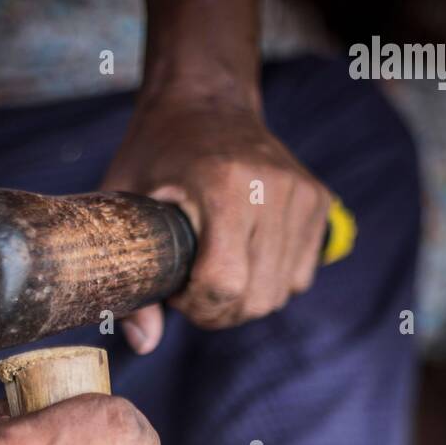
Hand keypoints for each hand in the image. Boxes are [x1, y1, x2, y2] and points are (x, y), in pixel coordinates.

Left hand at [102, 93, 332, 351]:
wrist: (206, 100)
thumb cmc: (158, 153)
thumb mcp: (127, 205)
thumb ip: (135, 278)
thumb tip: (143, 344)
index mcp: (225, 185)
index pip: (224, 283)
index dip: (196, 304)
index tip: (177, 287)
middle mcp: (272, 188)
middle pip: (255, 298)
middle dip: (219, 310)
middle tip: (193, 286)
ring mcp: (302, 194)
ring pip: (280, 294)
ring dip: (245, 299)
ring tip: (217, 271)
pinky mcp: (318, 202)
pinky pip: (299, 277)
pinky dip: (270, 283)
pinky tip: (244, 259)